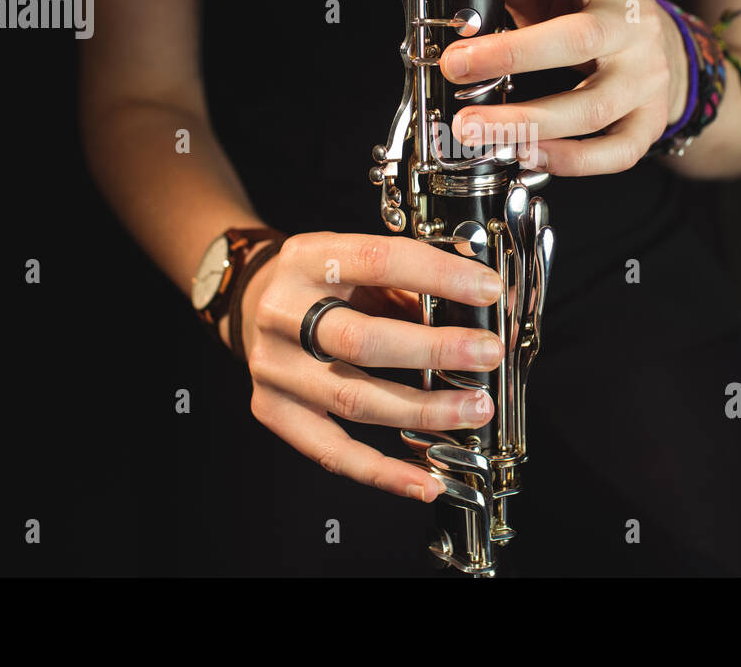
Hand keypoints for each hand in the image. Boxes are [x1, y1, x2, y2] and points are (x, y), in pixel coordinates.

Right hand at [238, 231, 503, 501]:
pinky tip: (424, 482)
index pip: (379, 261)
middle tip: (487, 354)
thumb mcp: (360, 263)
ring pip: (354, 399)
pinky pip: (332, 452)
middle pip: (363, 340)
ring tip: (474, 410)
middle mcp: (283, 312)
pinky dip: (383, 472)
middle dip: (435, 351)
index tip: (487, 290)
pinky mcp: (273, 409)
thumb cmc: (323, 282)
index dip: (438, 276)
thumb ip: (413, 280)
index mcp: (309, 258)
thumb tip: (481, 304)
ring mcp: (276, 366)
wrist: (253, 301)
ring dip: (424, 411)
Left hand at [439, 0, 689, 175]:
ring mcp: (647, 74)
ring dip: (526, 122)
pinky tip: (523, 154)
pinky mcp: (650, 119)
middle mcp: (634, 20)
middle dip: (510, 56)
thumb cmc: (588, 7)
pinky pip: (614, 151)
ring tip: (470, 127)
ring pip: (593, 107)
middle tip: (454, 65)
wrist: (655, 45)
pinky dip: (568, 160)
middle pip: (579, 40)